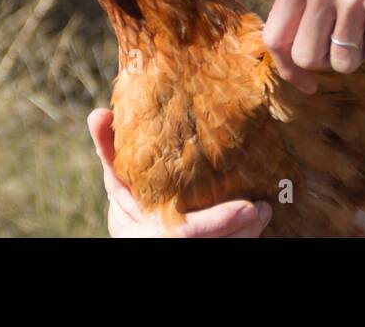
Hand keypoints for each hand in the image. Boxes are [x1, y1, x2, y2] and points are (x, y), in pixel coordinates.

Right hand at [87, 109, 270, 237]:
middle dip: (240, 230)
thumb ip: (110, 150)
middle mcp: (159, 243)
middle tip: (264, 208)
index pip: (184, 234)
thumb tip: (98, 112)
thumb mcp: (118, 179)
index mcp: (143, 230)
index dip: (218, 223)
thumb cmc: (131, 200)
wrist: (137, 234)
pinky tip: (259, 221)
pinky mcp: (202, 250)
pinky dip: (244, 238)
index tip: (248, 207)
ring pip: (221, 249)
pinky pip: (226, 247)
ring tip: (266, 211)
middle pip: (207, 245)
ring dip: (246, 235)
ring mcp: (180, 251)